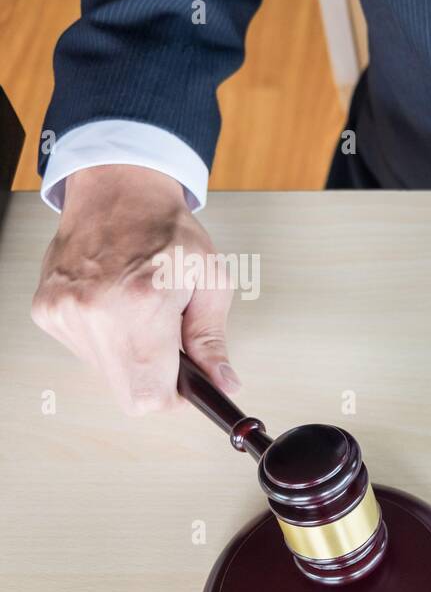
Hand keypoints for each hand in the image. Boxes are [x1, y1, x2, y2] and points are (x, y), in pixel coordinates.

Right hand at [31, 165, 238, 415]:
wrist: (117, 194)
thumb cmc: (167, 232)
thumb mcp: (210, 282)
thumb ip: (212, 340)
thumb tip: (223, 383)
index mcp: (142, 304)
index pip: (151, 397)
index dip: (174, 396)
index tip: (186, 380)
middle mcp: (94, 311)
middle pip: (128, 394)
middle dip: (155, 379)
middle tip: (168, 343)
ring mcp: (64, 312)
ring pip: (107, 375)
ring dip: (131, 359)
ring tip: (141, 315)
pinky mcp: (46, 311)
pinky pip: (85, 352)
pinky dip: (107, 341)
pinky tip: (117, 308)